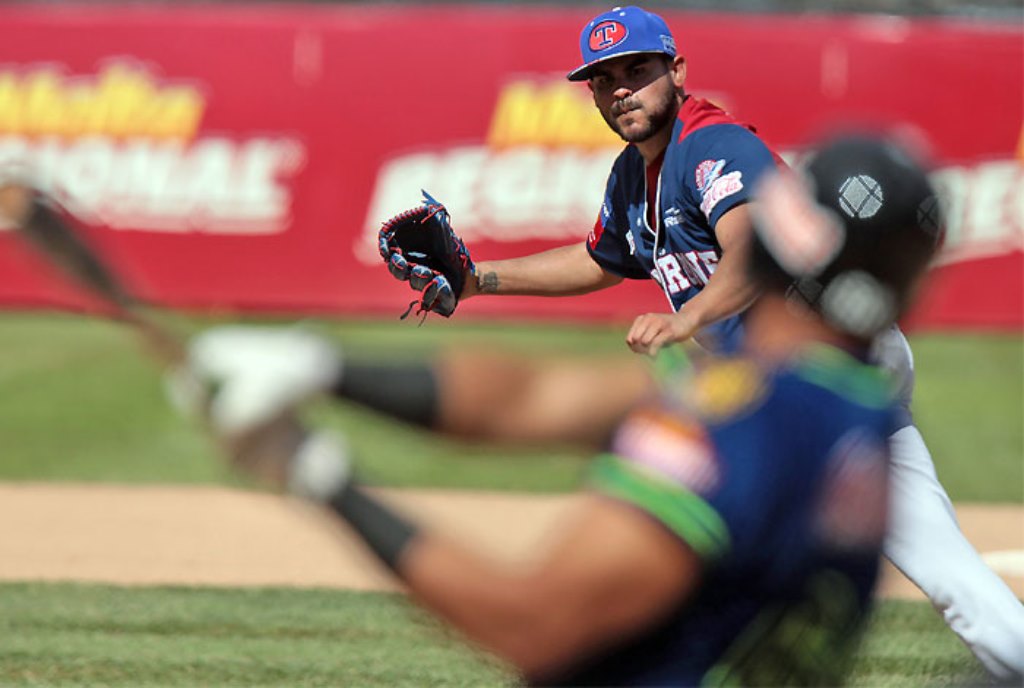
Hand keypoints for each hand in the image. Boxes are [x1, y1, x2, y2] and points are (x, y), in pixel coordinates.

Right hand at [378, 191, 473, 317]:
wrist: (469, 270)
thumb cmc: (451, 247)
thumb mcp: (442, 228)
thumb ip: (431, 216)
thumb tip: (426, 208)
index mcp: (407, 253)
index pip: (390, 252)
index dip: (386, 250)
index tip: (387, 248)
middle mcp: (411, 269)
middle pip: (397, 271)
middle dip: (397, 267)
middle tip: (401, 262)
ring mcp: (422, 284)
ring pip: (414, 283)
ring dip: (418, 277)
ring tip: (425, 271)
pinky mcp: (435, 296)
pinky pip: (432, 298)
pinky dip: (434, 292)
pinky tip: (440, 283)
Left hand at [626, 311, 698, 355]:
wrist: (687, 320)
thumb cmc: (667, 329)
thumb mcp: (651, 331)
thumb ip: (641, 339)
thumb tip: (634, 350)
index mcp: (642, 319)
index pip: (629, 339)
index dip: (634, 348)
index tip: (642, 352)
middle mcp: (649, 318)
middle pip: (636, 340)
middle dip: (640, 350)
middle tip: (648, 353)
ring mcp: (659, 323)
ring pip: (645, 341)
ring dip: (647, 351)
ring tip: (652, 353)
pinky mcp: (669, 330)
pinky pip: (656, 343)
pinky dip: (653, 352)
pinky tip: (655, 356)